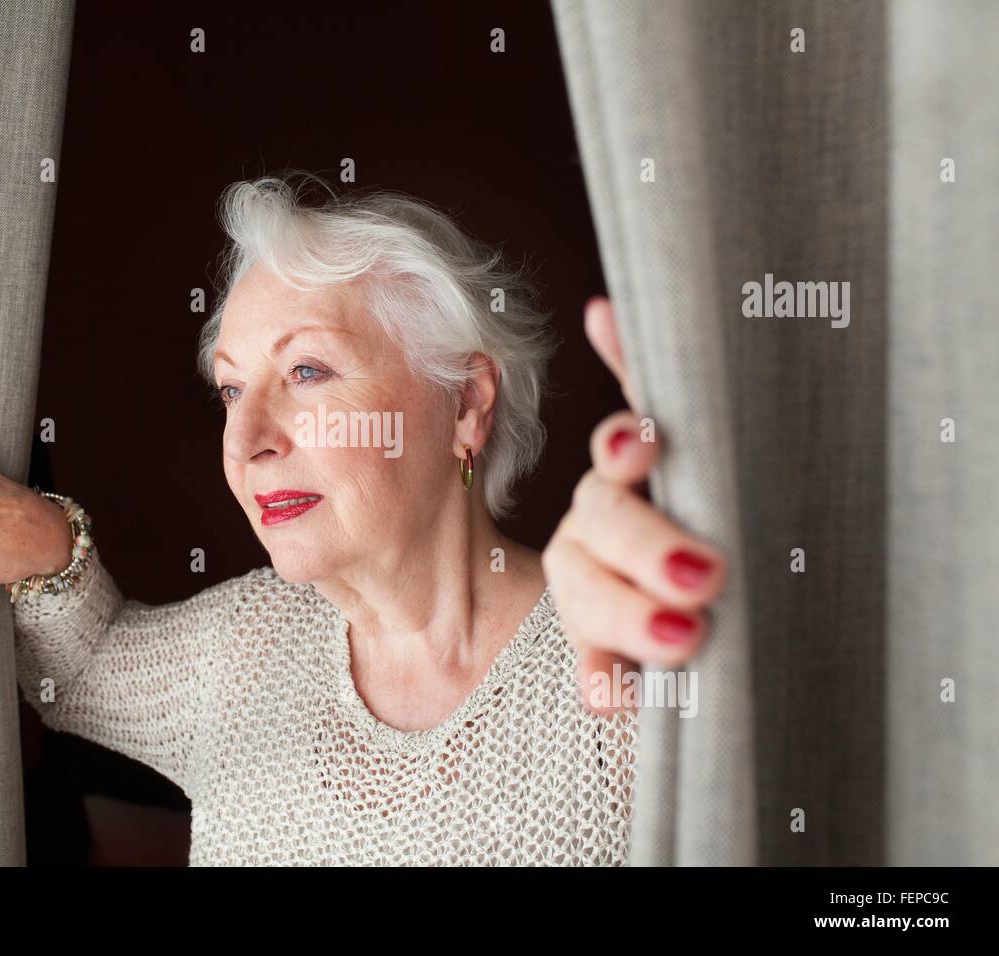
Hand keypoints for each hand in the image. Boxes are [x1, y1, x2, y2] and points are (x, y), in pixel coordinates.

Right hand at [542, 298, 726, 715]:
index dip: (624, 446)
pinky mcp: (599, 655)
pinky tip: (616, 694)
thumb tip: (598, 306)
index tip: (646, 447)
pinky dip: (602, 679)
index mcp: (627, 478)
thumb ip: (651, 386)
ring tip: (685, 642)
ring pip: (583, 595)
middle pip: (600, 524)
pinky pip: (590, 669)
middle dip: (646, 545)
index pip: (616, 451)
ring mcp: (591, 591)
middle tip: (708, 576)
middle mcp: (599, 528)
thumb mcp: (695, 459)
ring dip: (625, 616)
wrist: (711, 621)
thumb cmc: (706, 526)